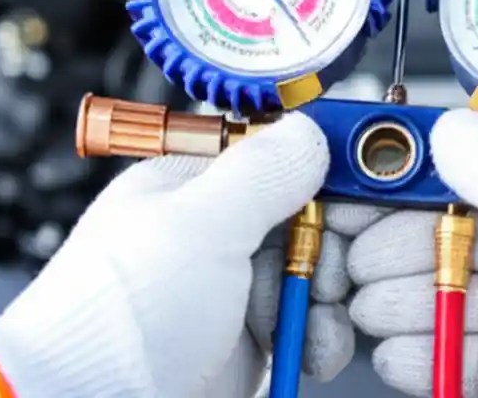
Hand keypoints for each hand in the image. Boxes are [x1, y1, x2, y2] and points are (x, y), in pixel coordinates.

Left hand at [0, 114, 335, 396]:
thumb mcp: (199, 227)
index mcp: (191, 189)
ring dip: (328, 297)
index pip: (277, 160)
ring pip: (313, 275)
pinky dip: (320, 336)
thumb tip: (309, 130)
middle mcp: (213, 237)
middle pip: (307, 220)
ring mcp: (230, 292)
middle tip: (324, 271)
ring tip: (314, 318)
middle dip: (329, 247)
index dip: (324, 175)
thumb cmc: (118, 320)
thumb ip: (262, 172)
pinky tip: (311, 347)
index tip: (359, 192)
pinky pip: (305, 325)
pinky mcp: (246, 343)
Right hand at [343, 110, 477, 397]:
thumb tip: (451, 129)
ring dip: (401, 300)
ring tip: (360, 303)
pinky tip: (393, 348)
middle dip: (397, 244)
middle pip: (462, 239)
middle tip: (351, 251)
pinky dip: (423, 352)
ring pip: (458, 300)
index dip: (421, 177)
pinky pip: (464, 358)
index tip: (367, 183)